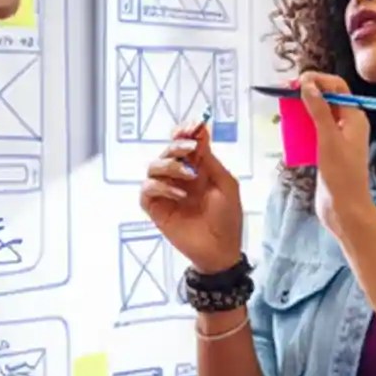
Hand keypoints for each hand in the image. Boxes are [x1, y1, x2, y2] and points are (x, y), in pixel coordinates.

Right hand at [140, 122, 243, 273]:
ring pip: (154, 166)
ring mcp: (165, 191)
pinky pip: (148, 189)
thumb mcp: (226, 184)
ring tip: (190, 177)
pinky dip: (161, 187)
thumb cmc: (227, 218)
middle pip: (167, 151)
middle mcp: (178, 177)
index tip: (193, 126)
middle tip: (191, 149)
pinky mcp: (156, 207)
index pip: (184, 144)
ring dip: (171, 166)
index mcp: (197, 169)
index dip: (185, 132)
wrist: (220, 250)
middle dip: (177, 145)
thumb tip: (199, 133)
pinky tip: (179, 195)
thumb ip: (209, 160)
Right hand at [299, 71, 373, 236]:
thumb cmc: (341, 174)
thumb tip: (307, 85)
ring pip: (315, 116)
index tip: (295, 82)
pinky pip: (311, 133)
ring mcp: (337, 138)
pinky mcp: (327, 152)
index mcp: (354, 117)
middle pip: (325, 99)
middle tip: (283, 97)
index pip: (337, 87)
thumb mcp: (328, 139)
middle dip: (305, 96)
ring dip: (299, 114)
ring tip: (282, 117)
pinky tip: (288, 135)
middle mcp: (347, 124)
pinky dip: (300, 131)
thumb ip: (319, 110)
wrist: (344, 209)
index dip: (317, 80)